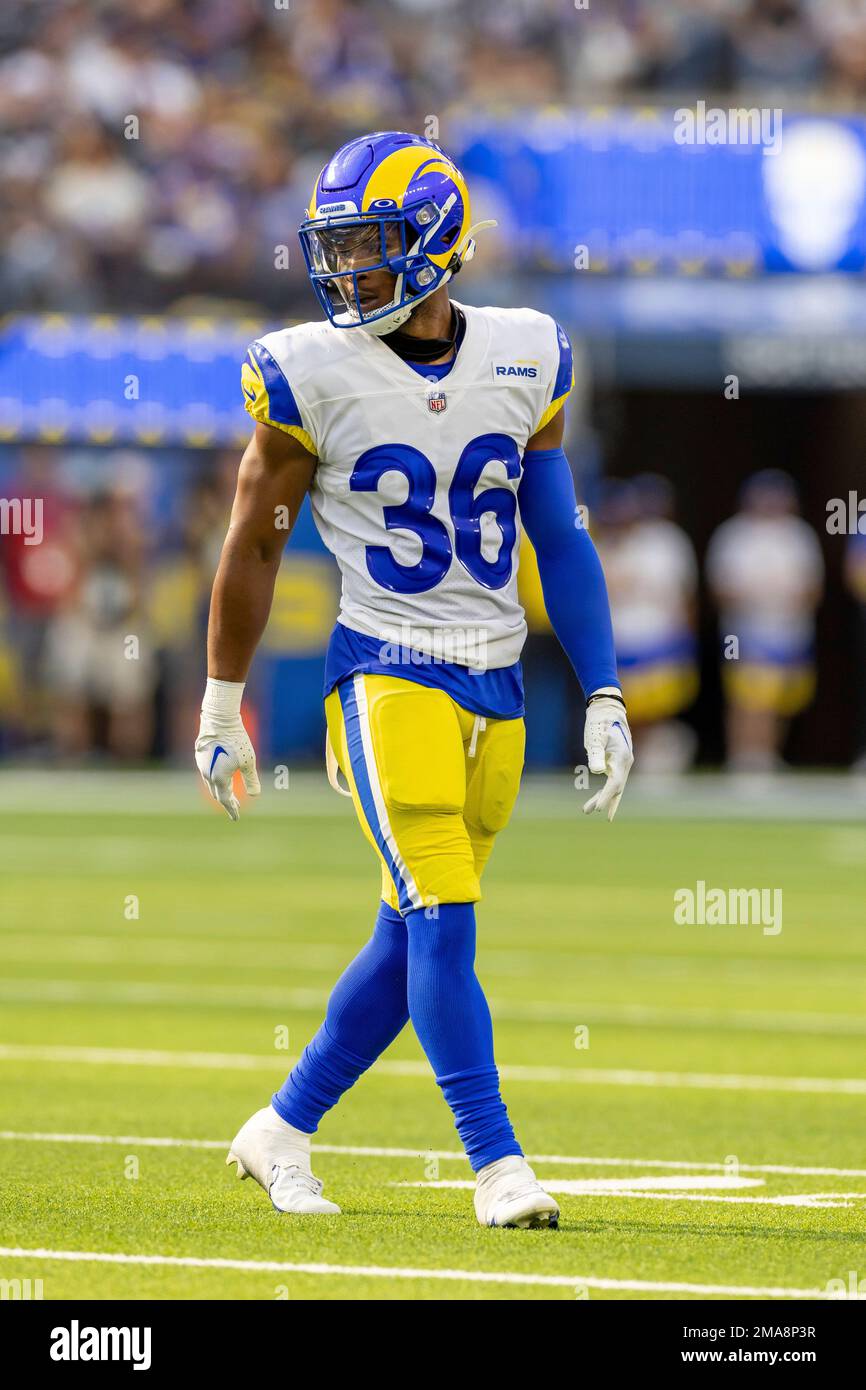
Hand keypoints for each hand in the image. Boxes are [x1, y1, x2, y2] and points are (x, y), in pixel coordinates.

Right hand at [195, 679, 259, 820]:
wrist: (219, 720)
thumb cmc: (236, 740)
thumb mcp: (248, 762)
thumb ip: (251, 780)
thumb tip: (255, 795)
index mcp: (218, 778)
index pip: (225, 800)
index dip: (232, 809)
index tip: (237, 818)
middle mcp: (207, 774)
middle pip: (217, 793)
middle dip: (227, 801)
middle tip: (236, 807)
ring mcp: (201, 764)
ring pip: (210, 783)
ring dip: (220, 790)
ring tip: (230, 794)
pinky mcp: (200, 756)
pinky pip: (207, 773)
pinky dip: (215, 780)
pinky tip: (221, 776)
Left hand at [583, 688, 632, 821]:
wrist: (608, 709)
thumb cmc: (600, 722)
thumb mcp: (595, 737)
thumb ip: (596, 754)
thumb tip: (596, 771)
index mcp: (622, 757)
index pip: (615, 783)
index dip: (606, 797)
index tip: (597, 808)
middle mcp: (625, 762)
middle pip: (616, 788)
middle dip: (603, 801)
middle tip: (587, 811)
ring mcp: (622, 763)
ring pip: (615, 786)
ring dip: (603, 797)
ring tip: (586, 810)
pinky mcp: (616, 762)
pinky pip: (613, 781)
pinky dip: (606, 791)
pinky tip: (598, 799)